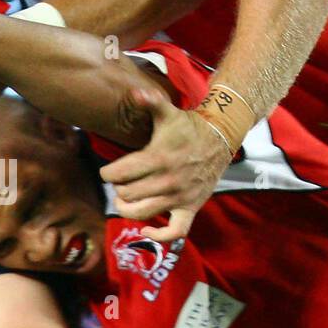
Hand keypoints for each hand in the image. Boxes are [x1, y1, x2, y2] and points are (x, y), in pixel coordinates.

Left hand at [99, 82, 233, 240]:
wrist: (219, 139)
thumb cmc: (187, 126)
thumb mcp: (167, 112)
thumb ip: (150, 101)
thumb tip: (135, 92)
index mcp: (157, 158)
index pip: (119, 174)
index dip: (107, 173)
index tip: (108, 171)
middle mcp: (167, 180)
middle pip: (127, 194)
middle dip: (118, 188)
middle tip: (120, 182)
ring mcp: (179, 197)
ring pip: (142, 213)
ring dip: (128, 209)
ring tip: (125, 200)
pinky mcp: (190, 208)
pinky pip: (175, 232)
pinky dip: (159, 235)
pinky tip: (146, 228)